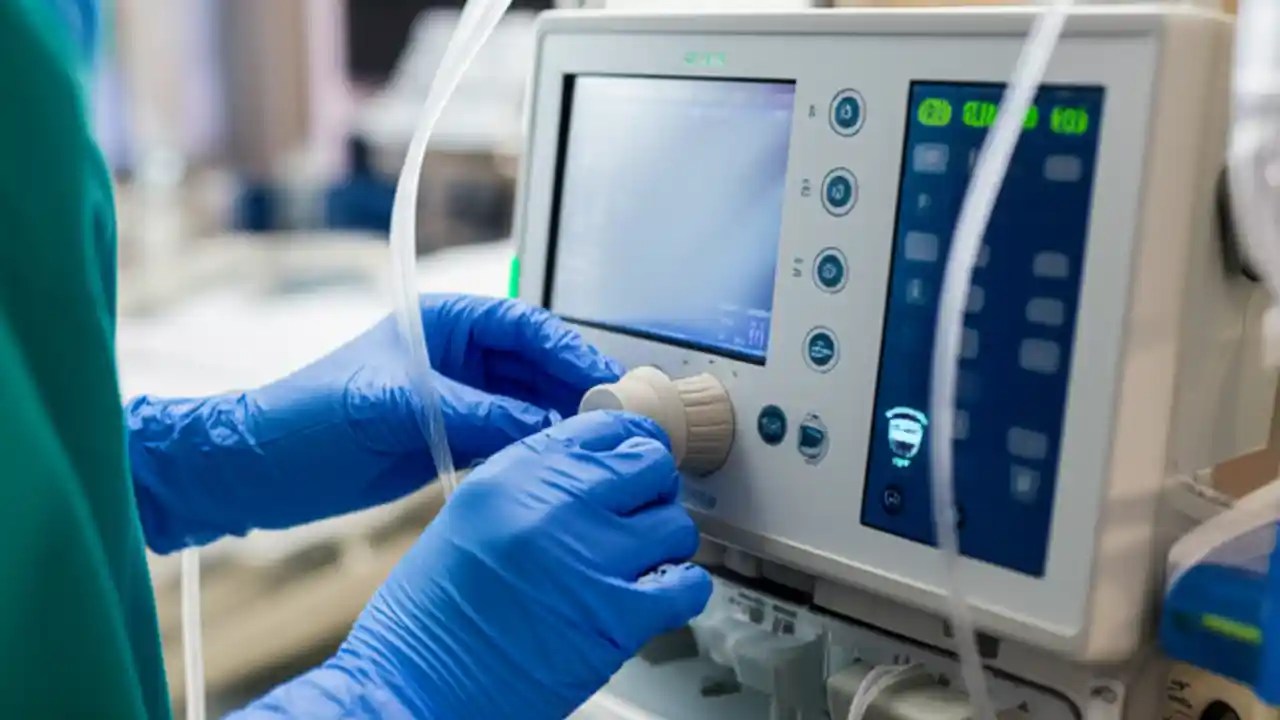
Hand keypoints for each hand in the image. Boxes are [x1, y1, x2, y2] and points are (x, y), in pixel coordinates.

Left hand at [128, 295, 622, 552]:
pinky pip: (508, 438)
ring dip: (560, 423)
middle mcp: (456, 356)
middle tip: (617, 419)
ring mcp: (457, 398)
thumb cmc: (307, 416)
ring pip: (528, 404)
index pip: (525, 327)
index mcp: (444, 323)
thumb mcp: (393, 406)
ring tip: (596, 447)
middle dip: (574, 389)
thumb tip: (545, 425)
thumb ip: (472, 412)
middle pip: (536, 366)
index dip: (570, 350)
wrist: (257, 470)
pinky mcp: (451, 438)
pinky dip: (533, 450)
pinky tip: (557, 466)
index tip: (606, 379)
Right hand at [231, 412, 711, 719]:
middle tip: (638, 515)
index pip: (606, 428)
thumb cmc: (435, 615)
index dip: (630, 445)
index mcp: (515, 473)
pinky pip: (687, 585)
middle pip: (650, 466)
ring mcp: (591, 559)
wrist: (415, 687)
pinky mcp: (617, 617)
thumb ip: (536, 483)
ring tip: (638, 564)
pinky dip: (679, 591)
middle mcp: (555, 505)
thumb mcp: (473, 516)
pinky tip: (654, 597)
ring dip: (664, 545)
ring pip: (675, 526)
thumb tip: (601, 469)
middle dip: (651, 490)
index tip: (636, 461)